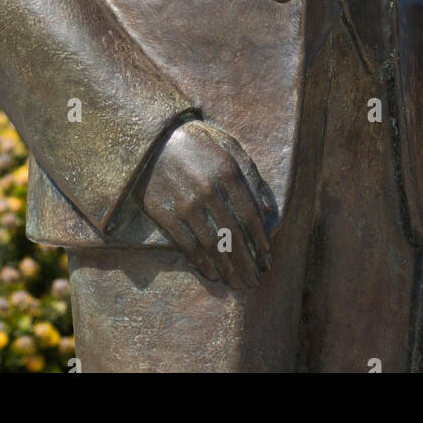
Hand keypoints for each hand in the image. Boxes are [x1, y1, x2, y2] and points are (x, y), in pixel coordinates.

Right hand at [140, 120, 274, 288]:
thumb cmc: (196, 141)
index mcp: (227, 172)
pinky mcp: (165, 214)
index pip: (251, 215)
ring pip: (213, 246)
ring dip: (228, 269)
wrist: (152, 139)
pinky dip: (202, 264)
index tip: (267, 257)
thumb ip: (251, 174)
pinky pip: (188, 246)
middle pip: (234, 236)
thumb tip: (271, 210)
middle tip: (256, 281)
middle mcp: (209, 190)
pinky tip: (213, 274)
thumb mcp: (228, 145)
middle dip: (248, 262)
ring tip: (238, 284)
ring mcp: (186, 204)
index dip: (261, 240)